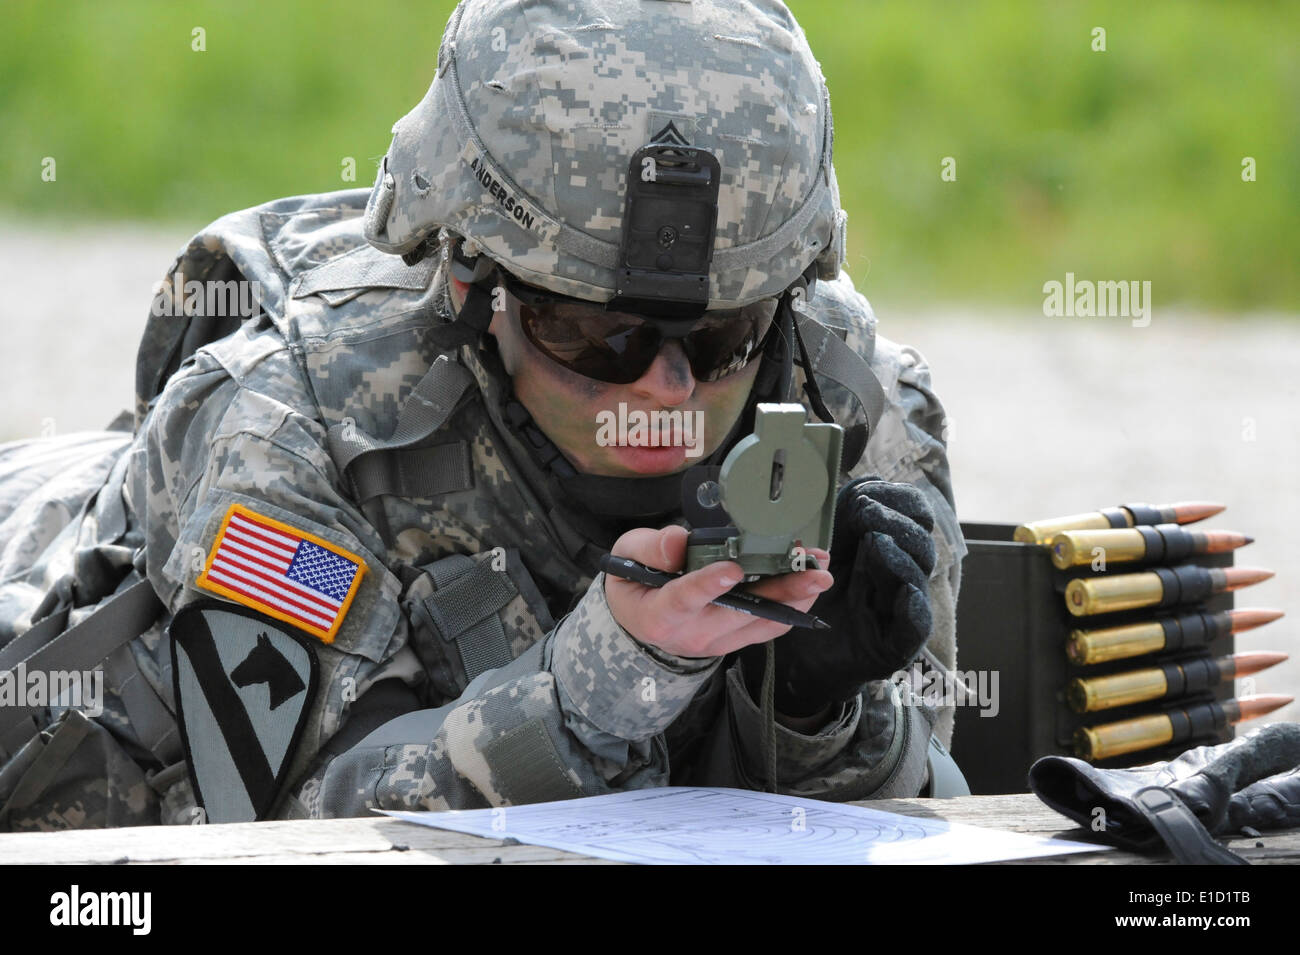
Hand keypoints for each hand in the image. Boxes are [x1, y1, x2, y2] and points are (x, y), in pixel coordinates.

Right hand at [604, 525, 831, 658]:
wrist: (641, 620)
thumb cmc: (635, 581)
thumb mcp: (627, 556)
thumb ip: (649, 548)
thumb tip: (678, 541)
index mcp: (659, 615)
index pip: (684, 600)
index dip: (709, 585)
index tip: (733, 569)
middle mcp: (692, 635)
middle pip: (740, 614)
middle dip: (780, 590)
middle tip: (812, 569)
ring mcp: (719, 642)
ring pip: (764, 622)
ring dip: (796, 597)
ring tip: (820, 570)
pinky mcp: (738, 640)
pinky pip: (770, 626)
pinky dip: (794, 605)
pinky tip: (810, 581)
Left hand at [740, 477, 936, 715]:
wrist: (798, 655)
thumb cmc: (809, 597)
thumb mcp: (819, 548)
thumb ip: (839, 517)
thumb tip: (866, 481)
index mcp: (887, 547)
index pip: (913, 514)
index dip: (898, 500)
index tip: (868, 493)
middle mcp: (901, 575)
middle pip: (921, 542)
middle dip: (896, 523)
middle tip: (866, 514)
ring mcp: (902, 609)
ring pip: (919, 576)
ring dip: (900, 555)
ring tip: (877, 543)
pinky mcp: (898, 643)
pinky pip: (917, 624)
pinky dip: (913, 606)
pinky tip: (904, 592)